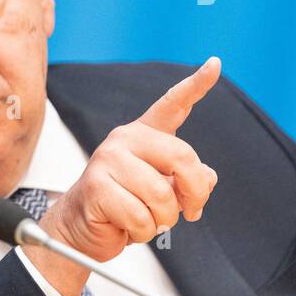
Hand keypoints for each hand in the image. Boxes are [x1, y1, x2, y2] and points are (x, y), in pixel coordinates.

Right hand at [26, 58, 220, 295]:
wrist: (81, 229)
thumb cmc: (122, 208)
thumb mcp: (163, 192)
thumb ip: (187, 180)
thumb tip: (205, 178)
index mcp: (143, 136)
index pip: (172, 105)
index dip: (196, 85)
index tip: (214, 64)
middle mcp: (124, 141)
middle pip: (182, 157)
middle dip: (194, 193)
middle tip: (191, 211)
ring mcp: (108, 161)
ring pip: (161, 194)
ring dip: (164, 220)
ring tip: (148, 222)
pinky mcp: (97, 186)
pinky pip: (140, 215)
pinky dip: (143, 232)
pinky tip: (129, 228)